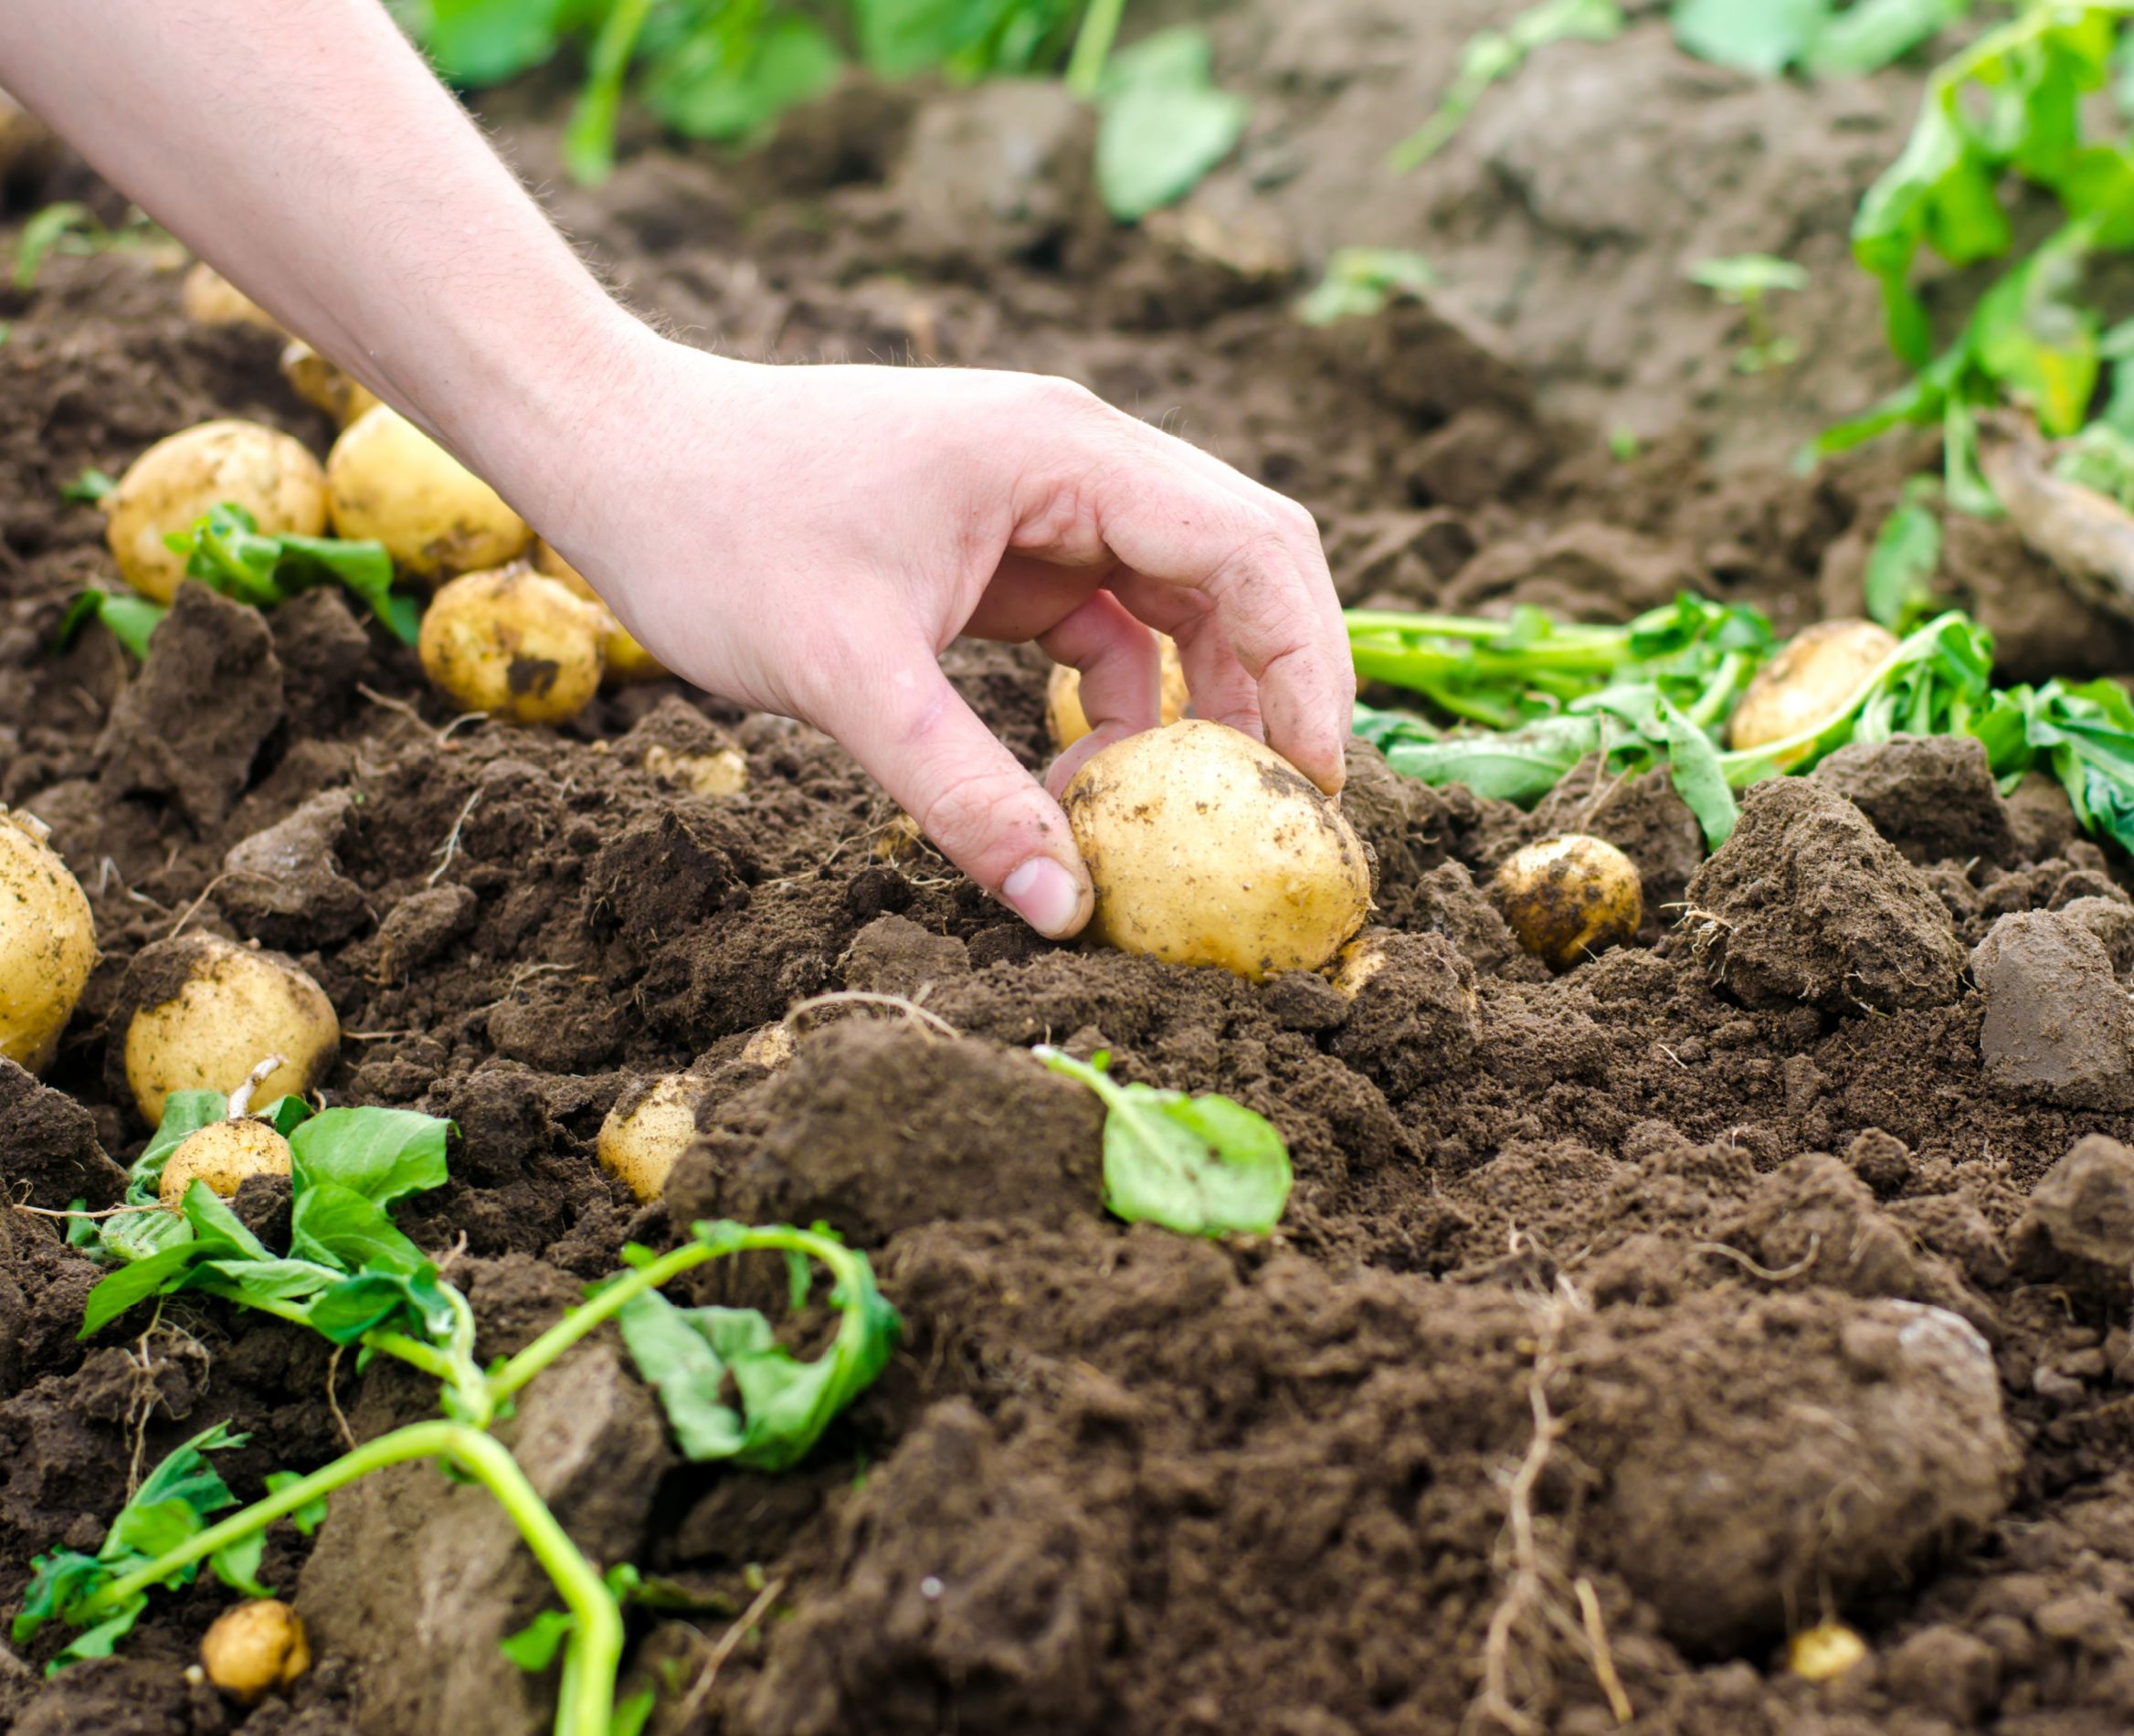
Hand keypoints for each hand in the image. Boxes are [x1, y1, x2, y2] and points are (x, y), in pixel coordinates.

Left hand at [523, 337, 1354, 937]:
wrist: (612, 452)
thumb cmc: (718, 532)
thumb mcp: (848, 676)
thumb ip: (962, 794)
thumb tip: (1061, 913)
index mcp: (1067, 452)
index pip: (1251, 546)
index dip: (1308, 666)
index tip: (1314, 787)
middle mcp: (1075, 460)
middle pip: (1237, 569)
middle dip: (1270, 690)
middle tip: (1275, 816)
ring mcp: (1039, 500)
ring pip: (1174, 602)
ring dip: (1188, 709)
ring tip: (1165, 820)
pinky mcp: (997, 547)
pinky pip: (1100, 628)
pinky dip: (1112, 708)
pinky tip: (1075, 785)